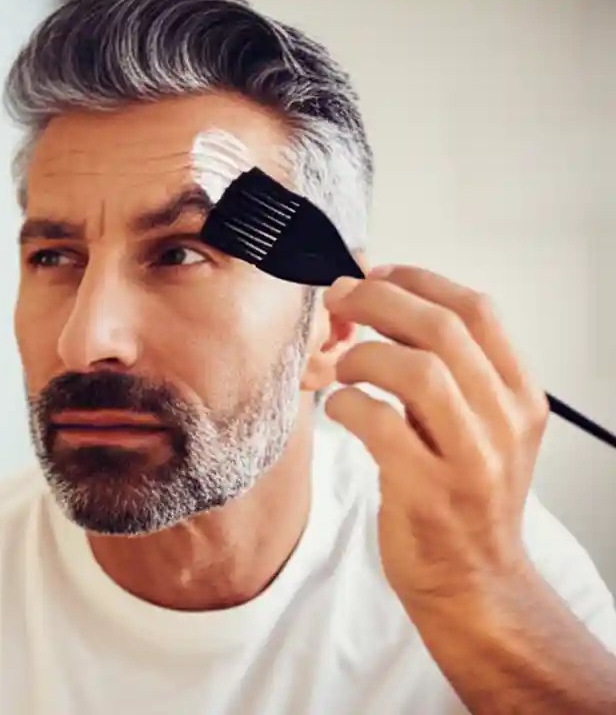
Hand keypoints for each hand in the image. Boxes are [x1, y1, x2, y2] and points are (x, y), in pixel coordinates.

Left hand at [322, 265, 549, 609]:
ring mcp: (470, 459)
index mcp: (518, 396)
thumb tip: (380, 303)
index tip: (376, 274)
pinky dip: (348, 406)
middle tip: (340, 301)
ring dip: (366, 355)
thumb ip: (446, 372)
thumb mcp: (477, 428)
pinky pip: (381, 426)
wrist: (474, 583)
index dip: (419, 281)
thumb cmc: (462, 498)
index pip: (478, 310)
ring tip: (343, 366)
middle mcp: (503, 422)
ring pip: (420, 372)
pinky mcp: (429, 493)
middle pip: (444, 330)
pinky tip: (339, 410)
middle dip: (380, 301)